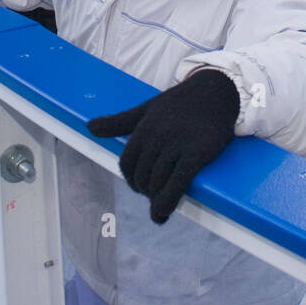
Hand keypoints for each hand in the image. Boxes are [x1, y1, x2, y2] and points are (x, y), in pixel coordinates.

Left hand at [88, 70, 240, 223]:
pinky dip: (168, 201)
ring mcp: (177, 146)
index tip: (139, 186)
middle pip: (141, 176)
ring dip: (155, 199)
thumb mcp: (146, 108)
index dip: (130, 179)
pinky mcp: (196, 154)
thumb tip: (89, 127)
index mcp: (143, 128)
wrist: (216, 91)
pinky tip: (163, 213)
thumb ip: (118, 122)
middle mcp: (157, 138)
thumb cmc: (180, 102)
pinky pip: (177, 183)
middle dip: (145, 190)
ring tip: (159, 207)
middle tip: (154, 195)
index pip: (126, 163)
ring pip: (157, 182)